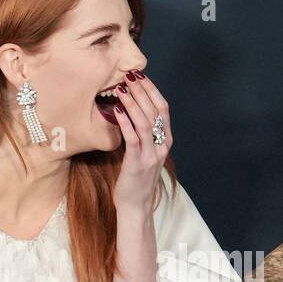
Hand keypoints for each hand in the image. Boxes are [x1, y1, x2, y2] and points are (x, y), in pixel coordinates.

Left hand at [111, 71, 172, 215]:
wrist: (136, 206)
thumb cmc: (136, 179)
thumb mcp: (144, 153)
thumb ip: (143, 134)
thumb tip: (131, 110)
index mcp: (165, 141)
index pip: (163, 109)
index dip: (152, 90)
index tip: (140, 75)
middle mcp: (162, 146)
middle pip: (155, 111)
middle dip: (142, 91)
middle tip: (129, 75)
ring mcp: (151, 155)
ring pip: (145, 122)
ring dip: (132, 102)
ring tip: (120, 88)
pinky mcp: (137, 163)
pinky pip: (133, 138)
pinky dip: (125, 122)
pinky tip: (117, 110)